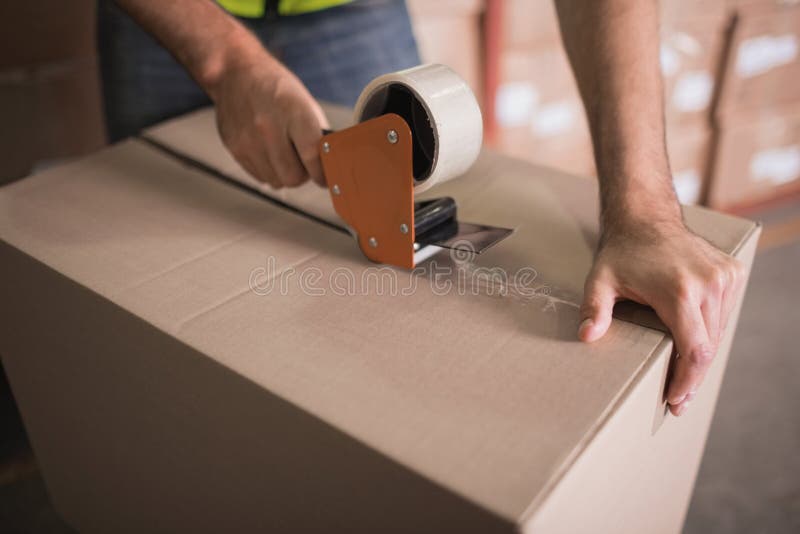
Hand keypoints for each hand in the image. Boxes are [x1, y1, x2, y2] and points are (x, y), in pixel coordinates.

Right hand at [212, 54, 328, 188]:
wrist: (237, 73)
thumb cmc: (275, 86)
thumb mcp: (305, 102)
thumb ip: (317, 134)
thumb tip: (330, 162)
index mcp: (293, 112)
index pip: (312, 157)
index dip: (322, 173)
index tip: (326, 177)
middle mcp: (269, 127)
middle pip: (293, 177)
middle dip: (303, 175)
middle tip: (304, 164)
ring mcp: (249, 140)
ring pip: (276, 181)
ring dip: (285, 174)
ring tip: (285, 155)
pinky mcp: (235, 148)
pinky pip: (260, 177)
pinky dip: (269, 171)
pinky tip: (269, 153)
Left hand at [578, 217, 745, 415]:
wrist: (646, 215)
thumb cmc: (622, 251)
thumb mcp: (600, 280)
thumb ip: (594, 309)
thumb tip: (586, 337)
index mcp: (680, 291)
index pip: (694, 350)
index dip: (687, 381)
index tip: (675, 401)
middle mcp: (709, 284)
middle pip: (709, 346)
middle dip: (693, 377)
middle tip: (677, 400)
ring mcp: (724, 277)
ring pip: (719, 331)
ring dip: (702, 355)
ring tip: (684, 377)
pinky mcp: (731, 272)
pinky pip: (724, 312)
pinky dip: (710, 331)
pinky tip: (693, 342)